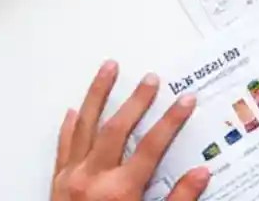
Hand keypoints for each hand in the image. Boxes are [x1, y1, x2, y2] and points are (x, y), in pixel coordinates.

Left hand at [52, 61, 210, 200]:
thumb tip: (202, 175)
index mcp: (120, 191)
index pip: (152, 146)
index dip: (171, 121)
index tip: (185, 101)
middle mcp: (93, 179)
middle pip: (117, 128)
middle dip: (137, 100)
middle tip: (151, 79)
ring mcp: (71, 179)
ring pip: (85, 126)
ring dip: (97, 95)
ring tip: (108, 69)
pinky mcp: (57, 184)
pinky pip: (63, 147)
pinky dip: (69, 127)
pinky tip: (73, 111)